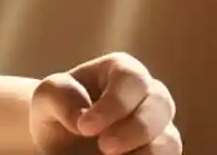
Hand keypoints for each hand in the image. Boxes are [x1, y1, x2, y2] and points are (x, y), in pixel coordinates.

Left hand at [30, 52, 180, 153]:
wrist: (61, 139)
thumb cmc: (57, 110)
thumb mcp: (47, 96)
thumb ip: (59, 96)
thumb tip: (81, 119)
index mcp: (121, 70)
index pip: (132, 78)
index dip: (115, 103)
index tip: (85, 127)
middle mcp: (148, 94)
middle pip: (161, 104)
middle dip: (135, 128)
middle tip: (105, 147)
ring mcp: (159, 125)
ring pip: (170, 138)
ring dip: (146, 152)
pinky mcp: (160, 152)